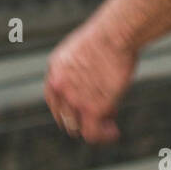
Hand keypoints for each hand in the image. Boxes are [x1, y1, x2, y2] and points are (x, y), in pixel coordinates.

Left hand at [44, 20, 138, 144]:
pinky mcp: (92, 108)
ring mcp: (74, 99)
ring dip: (94, 129)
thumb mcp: (84, 48)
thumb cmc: (108, 34)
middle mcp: (59, 87)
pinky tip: (114, 132)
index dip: (71, 108)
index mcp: (54, 70)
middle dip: (82, 119)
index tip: (86, 109)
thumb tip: (93, 76)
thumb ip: (80, 66)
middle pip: (65, 116)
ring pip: (77, 128)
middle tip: (102, 117)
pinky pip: (93, 133)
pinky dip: (104, 136)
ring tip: (109, 129)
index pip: (56, 101)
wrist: (116, 33)